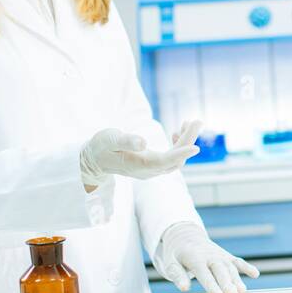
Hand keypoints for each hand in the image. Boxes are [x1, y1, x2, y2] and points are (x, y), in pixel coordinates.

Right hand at [79, 122, 200, 187]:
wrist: (94, 159)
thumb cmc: (101, 146)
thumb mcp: (110, 139)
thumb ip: (126, 141)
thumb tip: (143, 142)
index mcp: (139, 165)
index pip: (165, 161)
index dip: (181, 154)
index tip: (196, 147)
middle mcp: (148, 171)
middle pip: (175, 159)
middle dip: (188, 140)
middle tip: (197, 121)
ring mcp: (151, 170)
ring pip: (175, 160)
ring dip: (185, 142)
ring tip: (188, 123)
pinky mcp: (151, 166)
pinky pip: (170, 160)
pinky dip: (178, 146)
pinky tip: (175, 133)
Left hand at [153, 221, 259, 292]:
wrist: (185, 236)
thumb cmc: (176, 255)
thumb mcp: (171, 264)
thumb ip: (178, 276)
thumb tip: (185, 288)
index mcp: (195, 258)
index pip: (204, 273)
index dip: (212, 285)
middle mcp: (210, 256)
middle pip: (220, 270)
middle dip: (227, 283)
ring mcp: (220, 255)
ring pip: (230, 267)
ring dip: (237, 279)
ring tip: (242, 292)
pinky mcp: (226, 256)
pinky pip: (238, 261)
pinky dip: (247, 267)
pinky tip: (255, 274)